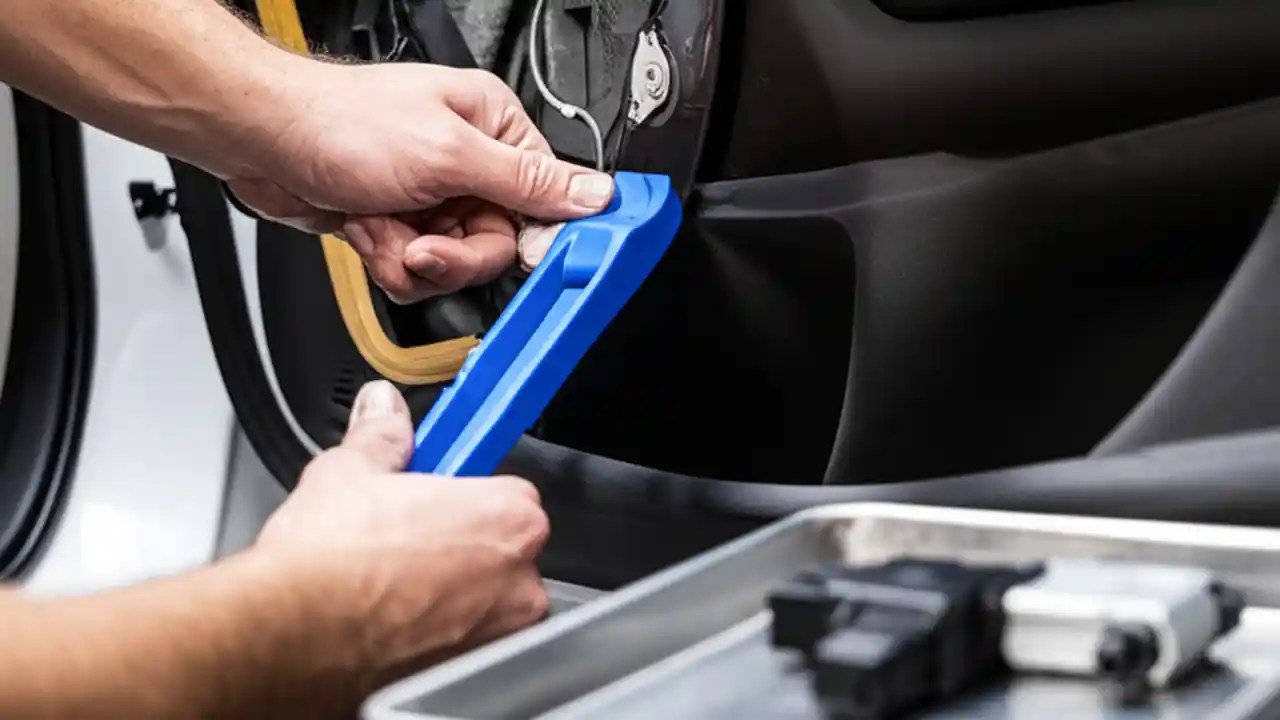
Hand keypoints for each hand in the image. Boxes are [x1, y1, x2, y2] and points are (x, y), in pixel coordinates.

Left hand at [229, 62, 613, 302]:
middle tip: (423, 243)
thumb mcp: (449, 154)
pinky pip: (418, 272)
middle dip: (453, 254)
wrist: (262, 141)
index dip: (530, 237)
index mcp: (494, 129)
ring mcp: (433, 199)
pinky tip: (367, 228)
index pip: (544, 201)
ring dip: (412, 258)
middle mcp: (468, 164)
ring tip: (383, 223)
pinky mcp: (400, 226)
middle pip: (498, 245)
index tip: (520, 258)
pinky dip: (389, 261)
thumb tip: (594, 193)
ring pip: (455, 266)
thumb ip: (527, 182)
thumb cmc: (340, 122)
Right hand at [253, 380, 549, 681]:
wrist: (291, 636)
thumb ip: (382, 435)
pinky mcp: (470, 670)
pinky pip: (466, 638)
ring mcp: (499, 632)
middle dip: (461, 541)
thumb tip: (383, 410)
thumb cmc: (328, 564)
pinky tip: (394, 616)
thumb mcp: (351, 471)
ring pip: (487, 597)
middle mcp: (518, 580)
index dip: (466, 493)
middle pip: (503, 548)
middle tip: (407, 536)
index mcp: (507, 517)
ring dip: (452, 587)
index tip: (437, 495)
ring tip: (394, 578)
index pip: (510, 493)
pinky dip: (439, 628)